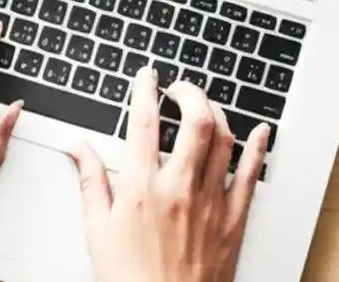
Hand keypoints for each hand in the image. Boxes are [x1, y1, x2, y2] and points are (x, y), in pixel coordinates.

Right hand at [71, 68, 269, 281]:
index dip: (145, 90)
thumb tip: (77, 147)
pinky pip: (252, 174)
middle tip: (179, 87)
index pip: (143, 122)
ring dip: (216, 112)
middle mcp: (179, 187)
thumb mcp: (97, 230)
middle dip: (188, 92)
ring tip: (204, 105)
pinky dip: (258, 147)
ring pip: (223, 139)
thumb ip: (91, 182)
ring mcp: (210, 201)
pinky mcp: (233, 218)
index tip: (147, 77)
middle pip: (193, 120)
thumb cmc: (130, 279)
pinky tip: (261, 131)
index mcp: (141, 187)